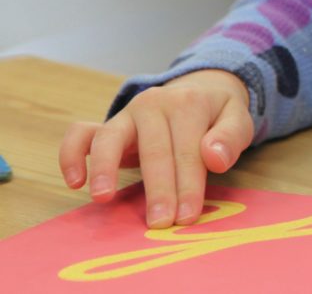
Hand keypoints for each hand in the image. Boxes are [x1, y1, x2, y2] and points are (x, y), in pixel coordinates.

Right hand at [59, 69, 253, 228]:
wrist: (199, 90)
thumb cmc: (217, 114)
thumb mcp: (238, 119)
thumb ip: (231, 137)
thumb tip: (215, 159)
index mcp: (187, 103)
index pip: (188, 149)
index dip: (188, 184)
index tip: (188, 216)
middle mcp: (153, 104)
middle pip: (154, 150)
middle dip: (158, 189)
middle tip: (160, 223)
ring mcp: (127, 114)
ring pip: (110, 138)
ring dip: (105, 168)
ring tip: (104, 198)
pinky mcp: (107, 124)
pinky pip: (81, 134)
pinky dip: (71, 154)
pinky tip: (75, 182)